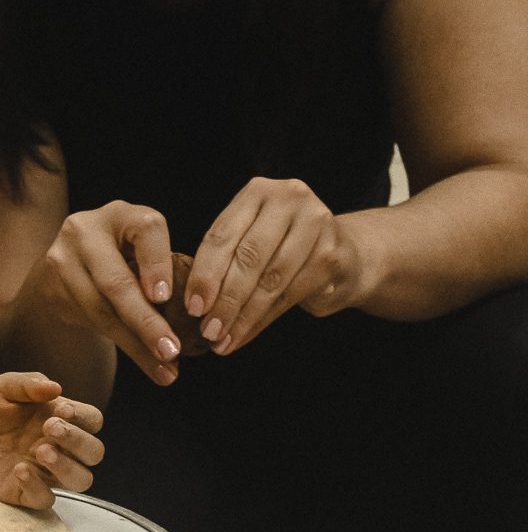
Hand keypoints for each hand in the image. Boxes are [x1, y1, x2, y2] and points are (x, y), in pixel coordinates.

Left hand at [0, 372, 104, 509]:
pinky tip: (19, 469)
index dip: (83, 416)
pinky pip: (46, 499)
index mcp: (61, 419)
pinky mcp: (26, 492)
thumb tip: (56, 388)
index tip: (61, 410)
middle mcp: (61, 448)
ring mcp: (46, 472)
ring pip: (82, 480)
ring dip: (67, 466)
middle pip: (94, 452)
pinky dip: (37, 486)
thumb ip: (25, 384)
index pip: (92, 420)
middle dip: (78, 440)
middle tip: (50, 428)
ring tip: (41, 451)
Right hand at [24, 201, 182, 384]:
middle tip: (172, 349)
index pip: (145, 229)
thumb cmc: (120, 257)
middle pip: (116, 281)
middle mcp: (86, 231)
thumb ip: (160, 268)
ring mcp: (63, 261)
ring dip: (138, 344)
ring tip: (166, 367)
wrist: (62, 269)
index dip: (157, 263)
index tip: (165, 296)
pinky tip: (152, 367)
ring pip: (102, 310)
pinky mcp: (52, 290)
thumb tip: (207, 315)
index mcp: (121, 215)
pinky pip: (95, 324)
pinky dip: (129, 349)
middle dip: (146, 320)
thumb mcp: (138, 248)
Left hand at [185, 177, 360, 354]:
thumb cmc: (278, 246)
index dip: (205, 274)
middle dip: (225, 299)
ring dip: (244, 316)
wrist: (339, 251)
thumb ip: (224, 259)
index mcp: (258, 192)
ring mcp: (317, 224)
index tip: (191, 307)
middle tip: (208, 330)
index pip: (223, 236)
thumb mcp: (247, 239)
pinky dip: (264, 319)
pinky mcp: (334, 254)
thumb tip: (193, 304)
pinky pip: (292, 294)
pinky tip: (246, 334)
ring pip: (271, 280)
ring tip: (223, 339)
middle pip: (248, 257)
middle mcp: (290, 200)